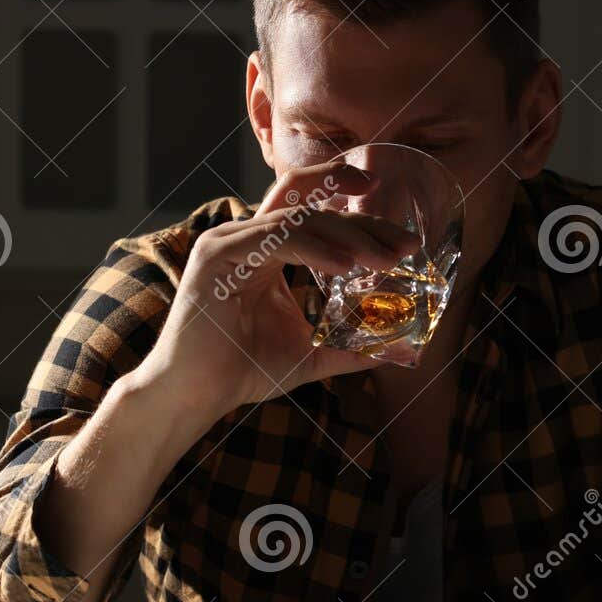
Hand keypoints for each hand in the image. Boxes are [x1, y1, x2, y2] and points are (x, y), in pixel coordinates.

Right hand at [134, 159, 420, 420]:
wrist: (195, 396)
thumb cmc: (241, 372)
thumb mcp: (310, 354)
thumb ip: (350, 345)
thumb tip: (399, 347)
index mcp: (265, 250)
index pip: (313, 210)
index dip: (354, 208)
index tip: (398, 224)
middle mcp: (246, 237)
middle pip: (311, 205)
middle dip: (364, 221)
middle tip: (407, 244)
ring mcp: (229, 241)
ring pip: (299, 217)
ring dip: (348, 235)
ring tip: (386, 259)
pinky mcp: (217, 254)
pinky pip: (276, 238)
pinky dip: (316, 248)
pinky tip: (347, 265)